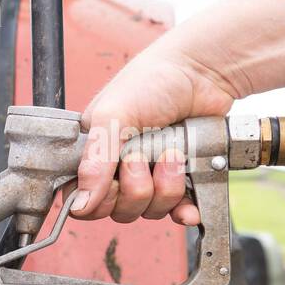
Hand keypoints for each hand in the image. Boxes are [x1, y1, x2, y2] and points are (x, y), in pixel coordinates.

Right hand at [73, 48, 237, 224]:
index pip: (84, 202)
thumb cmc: (151, 82)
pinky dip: (184, 210)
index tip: (112, 178)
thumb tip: (80, 204)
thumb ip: (95, 160)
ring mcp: (150, 177)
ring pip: (149, 211)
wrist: (203, 72)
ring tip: (172, 154)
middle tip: (142, 156)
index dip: (99, 200)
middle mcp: (118, 171)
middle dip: (135, 188)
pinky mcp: (180, 181)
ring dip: (164, 187)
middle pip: (118, 211)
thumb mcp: (113, 116)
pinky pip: (178, 212)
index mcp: (92, 156)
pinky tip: (189, 204)